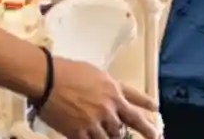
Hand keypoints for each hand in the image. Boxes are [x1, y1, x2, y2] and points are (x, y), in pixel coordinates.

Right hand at [39, 56, 157, 138]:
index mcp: (113, 90)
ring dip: (112, 138)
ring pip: (112, 137)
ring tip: (112, 136)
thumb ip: (109, 86)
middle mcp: (108, 107)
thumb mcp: (96, 73)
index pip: (136, 101)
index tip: (156, 110)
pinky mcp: (79, 132)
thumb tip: (114, 94)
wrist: (48, 80)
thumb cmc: (68, 71)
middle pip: (126, 125)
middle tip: (146, 136)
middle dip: (132, 131)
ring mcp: (95, 121)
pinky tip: (93, 138)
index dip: (147, 106)